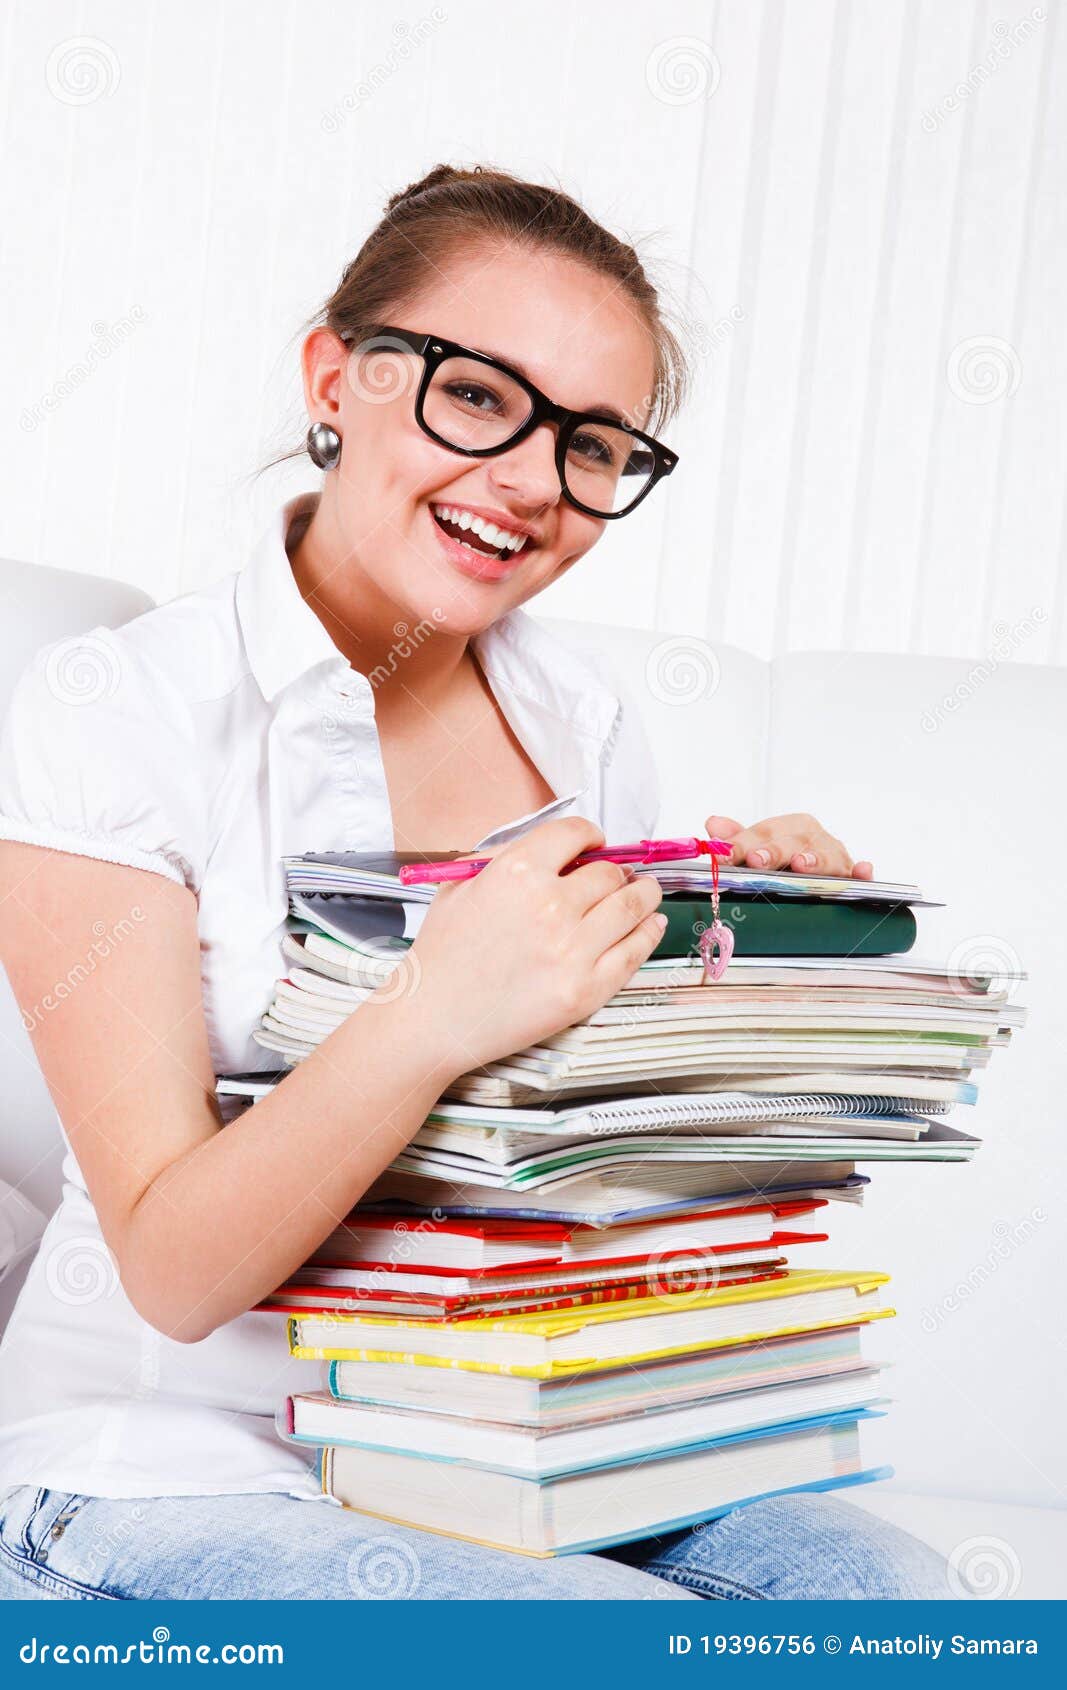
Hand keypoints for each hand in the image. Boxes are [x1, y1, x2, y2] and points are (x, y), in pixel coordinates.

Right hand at [406, 815, 665, 1081]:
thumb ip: (505, 859)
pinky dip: (648, 933)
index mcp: (516, 872)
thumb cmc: (442, 955)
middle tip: (623, 875)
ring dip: (644, 894)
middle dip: (618, 869)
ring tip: (647, 892)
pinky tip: (651, 924)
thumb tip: (554, 850)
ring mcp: (572, 950)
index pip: (574, 834)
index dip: (591, 835)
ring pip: (632, 906)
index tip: (595, 843)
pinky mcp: (585, 989)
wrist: (432, 1019)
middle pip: (609, 872)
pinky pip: (634, 951)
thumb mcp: (460, 887)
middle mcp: (550, 906)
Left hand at [705, 812, 873, 878]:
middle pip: (792, 842)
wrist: (819, 866)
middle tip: (756, 860)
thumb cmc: (788, 856)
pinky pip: (859, 874)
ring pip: (826, 856)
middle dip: (773, 852)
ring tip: (801, 865)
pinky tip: (861, 871)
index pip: (762, 833)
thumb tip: (713, 825)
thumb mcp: (762, 846)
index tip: (722, 854)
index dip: (740, 843)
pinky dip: (861, 872)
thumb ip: (739, 839)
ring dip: (814, 859)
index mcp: (790, 827)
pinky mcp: (852, 876)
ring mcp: (835, 856)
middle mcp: (813, 838)